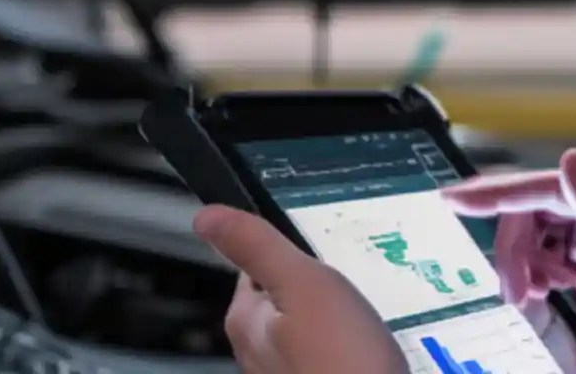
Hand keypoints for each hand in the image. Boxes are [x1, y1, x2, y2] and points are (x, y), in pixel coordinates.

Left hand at [193, 205, 407, 373]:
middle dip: (319, 287)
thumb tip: (206, 215)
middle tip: (352, 285)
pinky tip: (369, 346)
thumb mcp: (305, 286)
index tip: (323, 253)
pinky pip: (329, 354)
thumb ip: (259, 248)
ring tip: (364, 317)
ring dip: (337, 317)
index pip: (256, 265)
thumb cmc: (343, 360)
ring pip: (310, 327)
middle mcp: (257, 352)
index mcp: (246, 320)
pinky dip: (348, 345)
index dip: (292, 253)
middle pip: (285, 296)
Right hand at [442, 149, 575, 373]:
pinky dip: (537, 273)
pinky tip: (548, 293)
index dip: (499, 193)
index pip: (550, 187)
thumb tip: (570, 159)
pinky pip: (548, 254)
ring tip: (534, 296)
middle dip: (516, 249)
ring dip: (525, 264)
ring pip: (539, 234)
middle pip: (538, 212)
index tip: (454, 199)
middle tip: (514, 291)